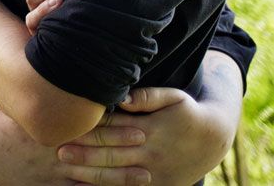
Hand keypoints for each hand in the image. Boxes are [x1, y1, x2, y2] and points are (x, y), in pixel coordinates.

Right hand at [0, 109, 147, 185]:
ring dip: (121, 176)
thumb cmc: (4, 120)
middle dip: (124, 147)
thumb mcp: (24, 103)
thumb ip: (48, 95)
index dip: (115, 123)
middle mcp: (56, 150)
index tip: (138, 120)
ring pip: (94, 176)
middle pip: (97, 149)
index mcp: (51, 126)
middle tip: (148, 141)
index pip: (89, 124)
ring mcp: (53, 173)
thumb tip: (72, 78)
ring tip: (145, 175)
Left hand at [57, 88, 231, 185]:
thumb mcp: (173, 97)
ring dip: (92, 174)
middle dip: (85, 153)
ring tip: (68, 170)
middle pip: (112, 154)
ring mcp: (155, 174)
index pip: (114, 128)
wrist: (214, 140)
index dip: (90, 128)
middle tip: (59, 151)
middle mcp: (151, 154)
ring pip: (118, 176)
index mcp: (151, 130)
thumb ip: (147, 96)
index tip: (68, 125)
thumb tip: (121, 96)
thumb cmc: (187, 112)